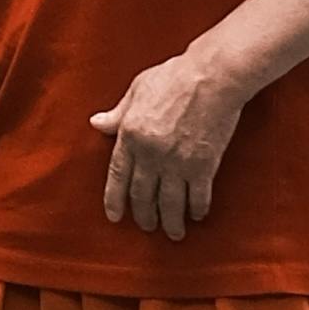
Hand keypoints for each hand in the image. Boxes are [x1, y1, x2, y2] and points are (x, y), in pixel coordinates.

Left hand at [91, 49, 238, 236]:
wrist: (211, 77)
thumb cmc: (173, 77)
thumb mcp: (136, 90)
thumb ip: (118, 113)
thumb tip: (97, 123)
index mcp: (130, 135)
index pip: (117, 176)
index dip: (115, 199)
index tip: (115, 216)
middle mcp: (151, 154)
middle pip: (143, 194)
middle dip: (144, 215)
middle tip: (146, 226)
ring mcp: (177, 162)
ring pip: (169, 202)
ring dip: (170, 221)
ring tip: (172, 232)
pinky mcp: (203, 165)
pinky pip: (198, 196)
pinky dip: (196, 209)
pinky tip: (196, 215)